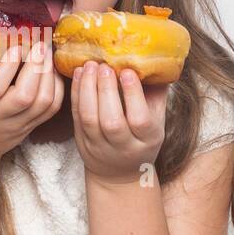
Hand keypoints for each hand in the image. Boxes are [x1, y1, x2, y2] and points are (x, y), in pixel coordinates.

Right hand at [0, 40, 63, 166]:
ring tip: (47, 52)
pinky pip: (50, 110)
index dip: (9, 66)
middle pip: (23, 96)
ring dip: (48, 75)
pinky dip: (56, 88)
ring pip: (41, 103)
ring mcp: (14, 125)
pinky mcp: (29, 129)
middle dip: (35, 66)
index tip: (16, 44)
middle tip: (39, 41)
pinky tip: (52, 70)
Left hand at [70, 60, 167, 184]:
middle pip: (111, 120)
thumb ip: (156, 95)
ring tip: (91, 66)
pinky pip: (76, 116)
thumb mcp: (157, 121)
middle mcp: (123, 146)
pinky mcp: (81, 142)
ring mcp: (99, 146)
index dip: (133, 95)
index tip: (127, 71)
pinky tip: (79, 74)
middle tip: (105, 66)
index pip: (139, 119)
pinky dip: (76, 94)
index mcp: (147, 140)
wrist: (118, 173)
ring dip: (87, 89)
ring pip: (89, 118)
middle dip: (106, 90)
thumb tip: (157, 61)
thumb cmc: (141, 139)